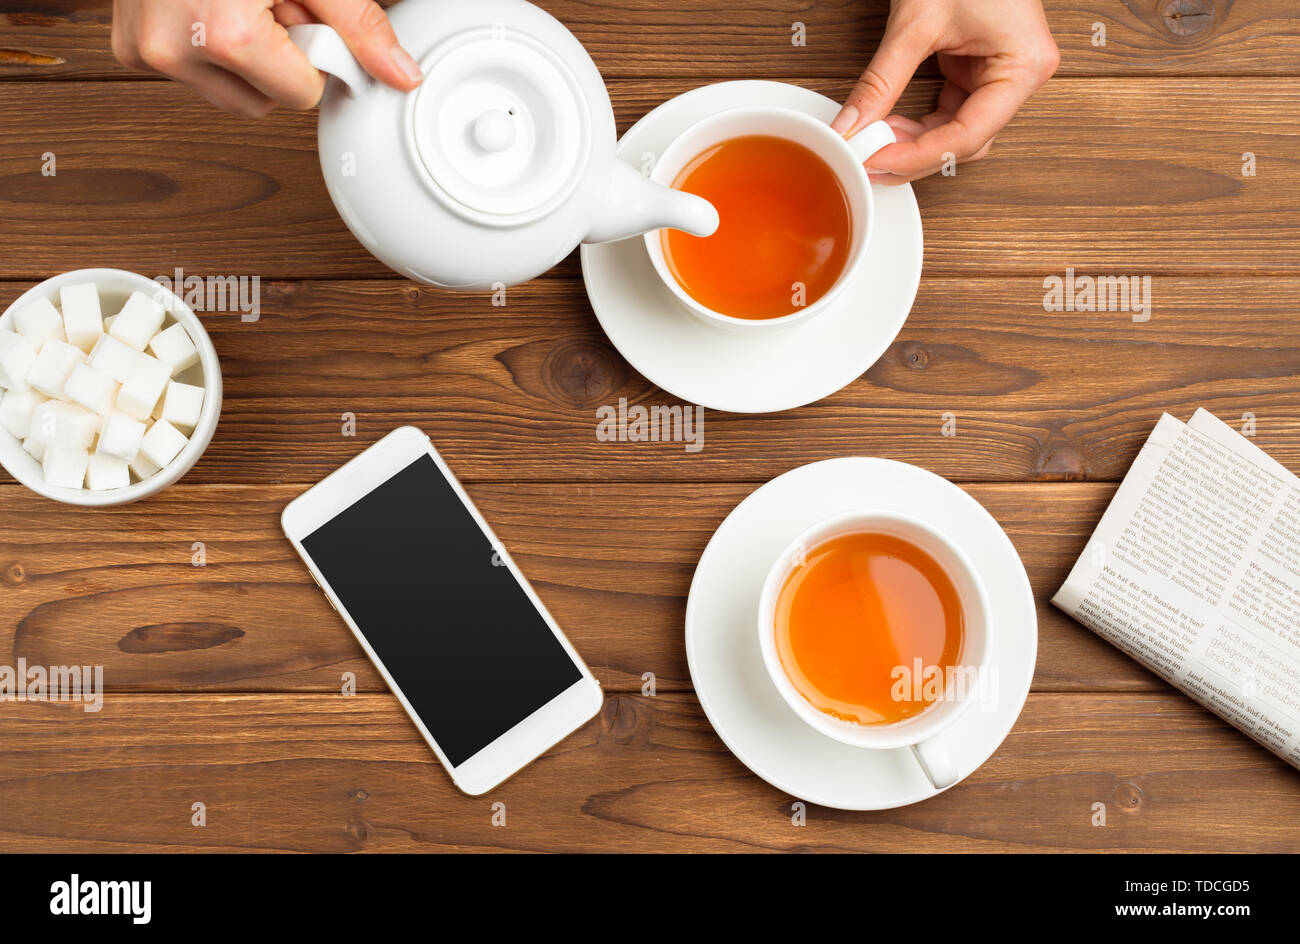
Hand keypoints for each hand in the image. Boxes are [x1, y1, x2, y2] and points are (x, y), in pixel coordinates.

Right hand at [111, 0, 423, 117]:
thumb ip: (360, 25)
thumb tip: (400, 74)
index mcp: (224, 35)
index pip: (301, 94)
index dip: (310, 53)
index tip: (299, 12)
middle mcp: (174, 51)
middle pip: (263, 102)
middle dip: (275, 59)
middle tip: (266, 1)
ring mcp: (146, 52)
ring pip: (227, 94)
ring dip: (242, 56)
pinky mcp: (128, 49)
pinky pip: (190, 73)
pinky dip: (204, 46)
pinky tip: (206, 3)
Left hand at [831, 0, 1059, 183]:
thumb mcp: (916, 22)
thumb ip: (881, 80)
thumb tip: (852, 123)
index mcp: (1024, 65)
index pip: (968, 135)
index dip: (917, 156)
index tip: (876, 161)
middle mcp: (1021, 76)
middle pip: (965, 142)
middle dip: (913, 154)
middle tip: (868, 158)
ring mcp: (1003, 75)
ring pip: (957, 133)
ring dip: (913, 142)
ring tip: (873, 142)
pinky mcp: (982, 71)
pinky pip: (951, 113)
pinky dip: (918, 124)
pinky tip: (889, 126)